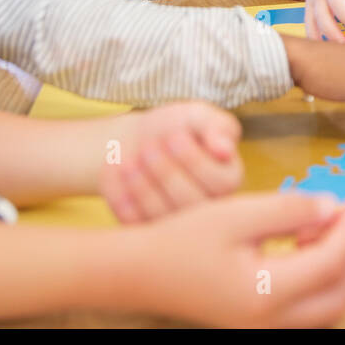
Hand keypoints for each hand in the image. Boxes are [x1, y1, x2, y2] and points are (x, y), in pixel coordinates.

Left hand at [100, 102, 243, 222]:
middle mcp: (208, 209)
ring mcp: (176, 224)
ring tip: (130, 162)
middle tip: (148, 148)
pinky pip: (135, 222)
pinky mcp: (146, 228)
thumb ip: (217, 128)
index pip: (221, 183)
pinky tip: (116, 171)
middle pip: (192, 203)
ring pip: (163, 216)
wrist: (141, 139)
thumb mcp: (199, 116)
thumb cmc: (176, 126)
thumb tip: (224, 150)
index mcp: (228, 181)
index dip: (195, 160)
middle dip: (167, 173)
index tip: (173, 136)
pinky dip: (122, 198)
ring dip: (144, 188)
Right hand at [138, 193, 344, 326]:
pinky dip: (313, 279)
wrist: (141, 271)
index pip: (330, 263)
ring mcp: (262, 328)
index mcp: (266, 293)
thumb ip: (289, 209)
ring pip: (324, 307)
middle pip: (337, 295)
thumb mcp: (237, 213)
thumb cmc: (184, 238)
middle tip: (339, 218)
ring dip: (332, 269)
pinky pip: (303, 309)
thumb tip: (332, 206)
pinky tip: (297, 245)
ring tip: (316, 229)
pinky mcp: (256, 324)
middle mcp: (269, 321)